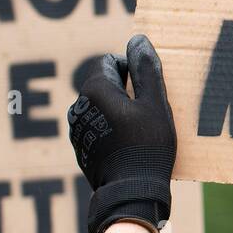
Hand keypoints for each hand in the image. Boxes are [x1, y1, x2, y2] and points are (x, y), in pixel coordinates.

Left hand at [68, 34, 176, 232]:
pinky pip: (97, 127)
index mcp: (95, 90)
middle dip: (125, 89)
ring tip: (141, 128)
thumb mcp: (155, 103)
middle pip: (104, 84)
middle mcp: (79, 107)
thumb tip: (138, 39)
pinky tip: (130, 145)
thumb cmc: (147, 145)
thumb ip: (146, 69)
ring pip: (100, 107)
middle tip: (149, 107)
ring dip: (118, 110)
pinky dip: (111, 129)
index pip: (109, 61)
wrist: (131, 192)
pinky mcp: (80, 149)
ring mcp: (77, 130)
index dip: (131, 68)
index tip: (147, 87)